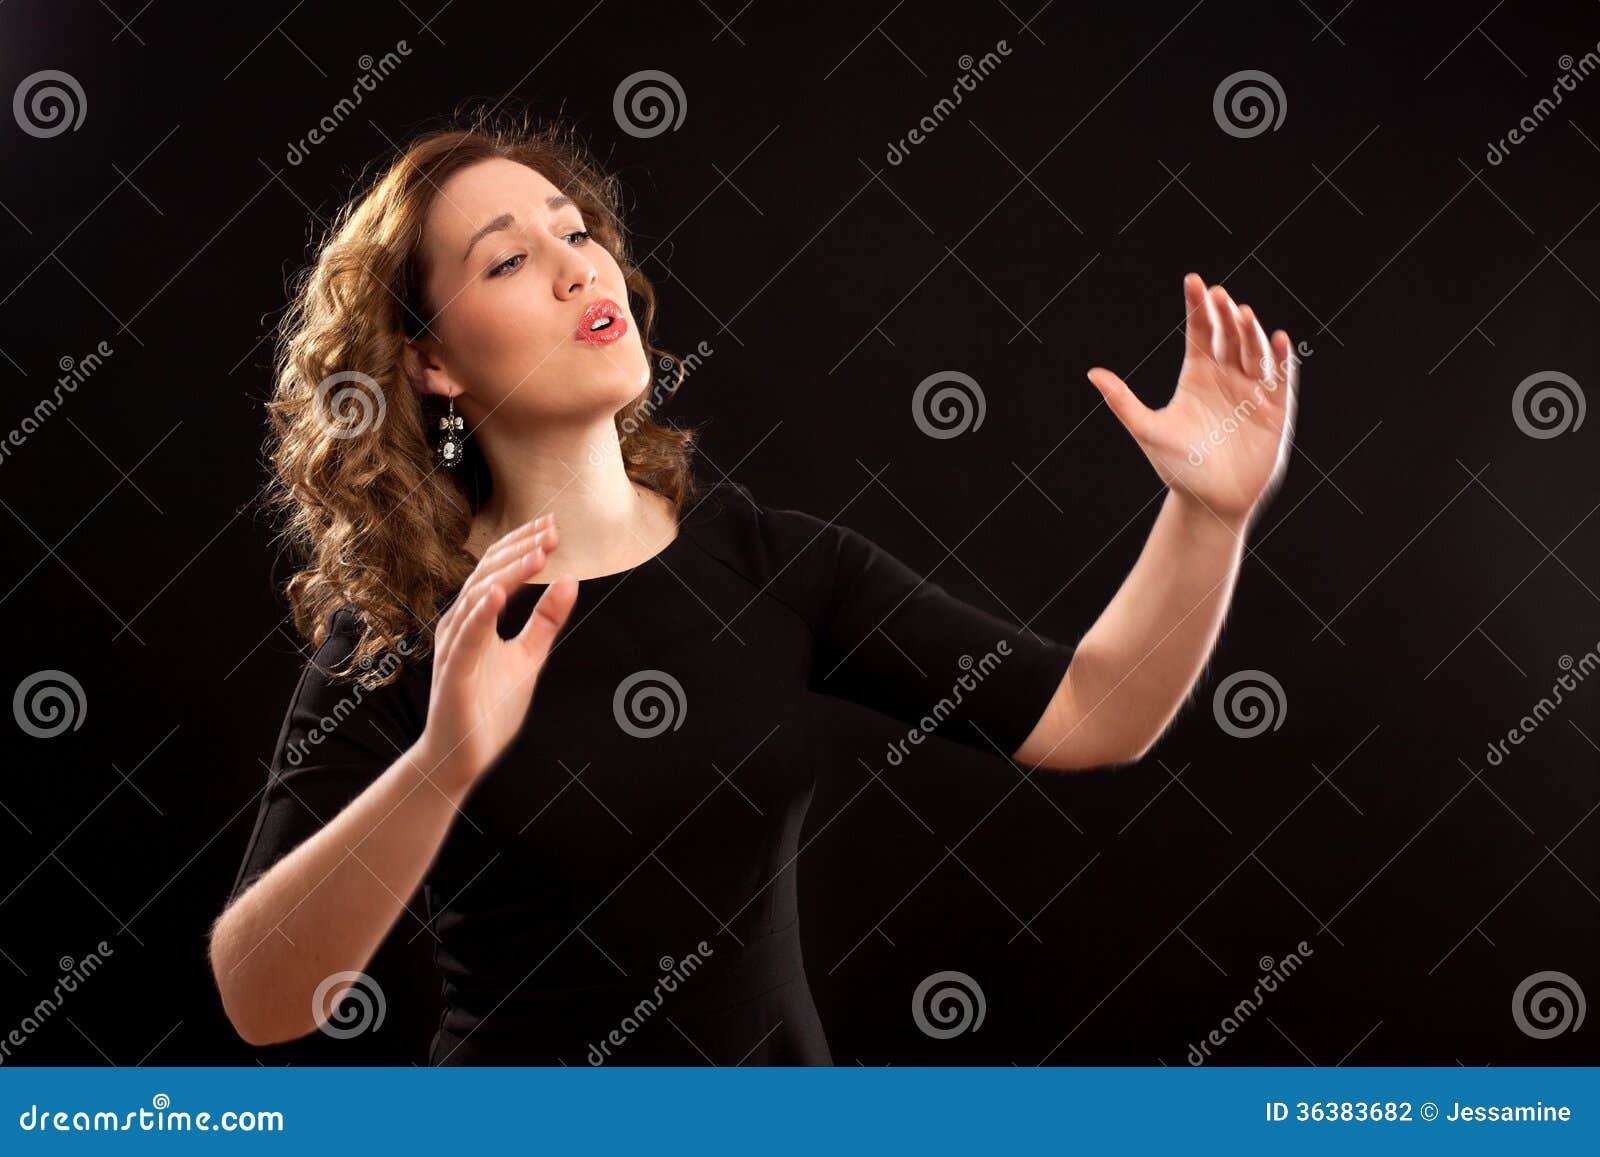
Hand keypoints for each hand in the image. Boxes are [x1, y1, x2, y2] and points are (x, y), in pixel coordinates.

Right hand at [417, 513, 576, 793]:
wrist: (462, 756)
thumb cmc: (489, 706)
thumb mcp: (528, 656)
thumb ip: (547, 620)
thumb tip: (571, 580)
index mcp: (476, 617)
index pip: (498, 568)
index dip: (524, 545)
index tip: (555, 527)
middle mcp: (460, 624)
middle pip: (488, 572)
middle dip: (521, 549)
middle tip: (553, 530)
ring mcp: (454, 647)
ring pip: (478, 597)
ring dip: (509, 572)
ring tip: (538, 553)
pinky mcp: (453, 673)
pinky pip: (467, 638)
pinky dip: (482, 612)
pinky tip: (500, 593)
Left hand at [1087, 273, 1298, 523]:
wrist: (1209, 502)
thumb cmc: (1177, 467)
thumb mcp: (1148, 430)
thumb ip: (1123, 402)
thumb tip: (1092, 373)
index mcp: (1196, 375)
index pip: (1199, 332)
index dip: (1198, 306)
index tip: (1194, 282)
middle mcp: (1226, 376)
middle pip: (1228, 336)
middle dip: (1224, 315)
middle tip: (1219, 295)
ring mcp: (1252, 391)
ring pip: (1253, 352)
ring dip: (1250, 333)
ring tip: (1243, 314)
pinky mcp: (1276, 409)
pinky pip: (1280, 379)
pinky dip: (1279, 360)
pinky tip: (1276, 340)